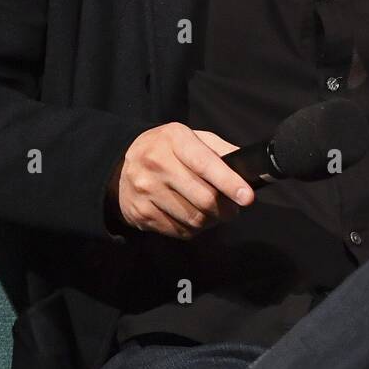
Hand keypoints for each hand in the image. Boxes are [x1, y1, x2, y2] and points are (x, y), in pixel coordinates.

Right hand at [111, 123, 255, 239]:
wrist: (121, 166)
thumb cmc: (166, 150)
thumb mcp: (191, 137)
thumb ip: (219, 149)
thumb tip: (247, 166)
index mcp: (174, 139)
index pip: (205, 164)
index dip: (229, 182)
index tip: (247, 197)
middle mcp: (156, 163)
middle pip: (203, 198)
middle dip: (226, 208)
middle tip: (233, 209)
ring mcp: (146, 190)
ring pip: (193, 218)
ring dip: (211, 221)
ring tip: (213, 212)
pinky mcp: (141, 213)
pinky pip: (179, 231)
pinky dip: (193, 229)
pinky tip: (193, 218)